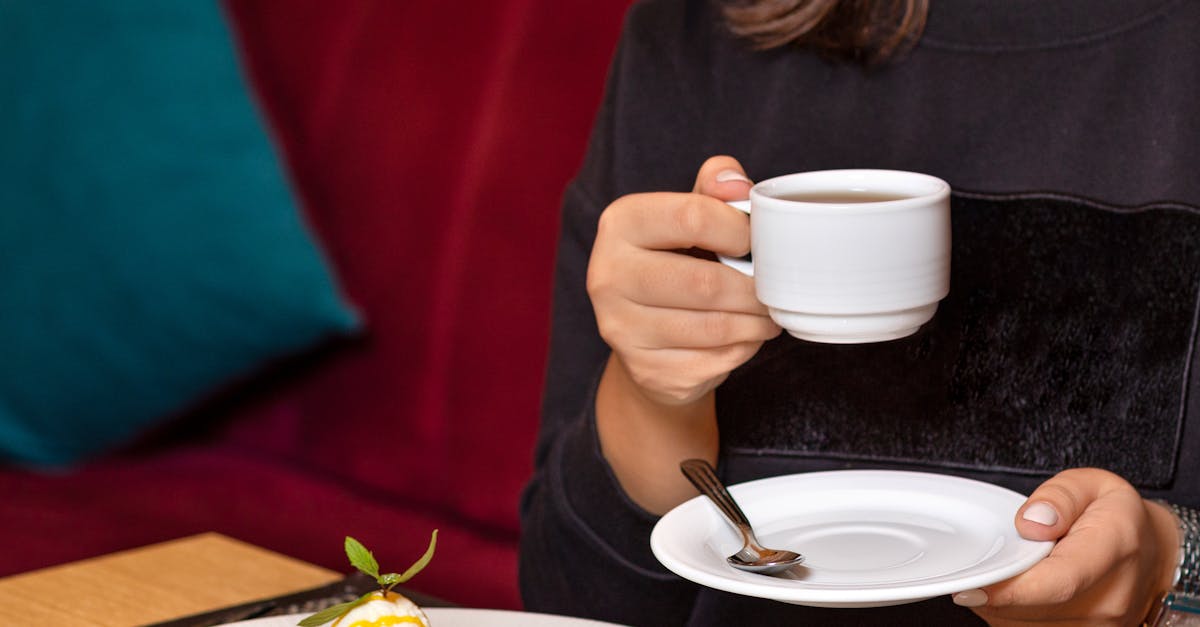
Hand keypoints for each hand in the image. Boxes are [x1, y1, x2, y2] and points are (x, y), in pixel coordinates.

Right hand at [587, 155, 781, 406]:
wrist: (644, 339)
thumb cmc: (675, 263)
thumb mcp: (688, 217)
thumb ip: (712, 191)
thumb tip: (735, 183)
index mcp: (619, 224)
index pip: (691, 217)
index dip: (738, 229)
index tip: (753, 240)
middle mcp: (608, 276)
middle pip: (705, 283)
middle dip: (753, 287)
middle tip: (773, 286)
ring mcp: (622, 330)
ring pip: (715, 327)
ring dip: (755, 320)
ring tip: (767, 310)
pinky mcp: (647, 371)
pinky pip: (715, 361)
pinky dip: (743, 349)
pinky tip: (745, 336)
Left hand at [953, 468, 1179, 625]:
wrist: (1153, 555)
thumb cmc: (1116, 517)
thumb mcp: (1091, 484)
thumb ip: (1058, 497)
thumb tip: (1031, 522)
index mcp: (1113, 548)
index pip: (1059, 581)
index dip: (1011, 589)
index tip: (971, 586)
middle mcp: (1110, 597)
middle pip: (1035, 609)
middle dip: (993, 591)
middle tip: (974, 568)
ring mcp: (1100, 625)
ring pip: (1027, 626)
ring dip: (998, 605)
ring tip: (998, 573)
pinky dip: (1010, 614)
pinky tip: (1008, 592)